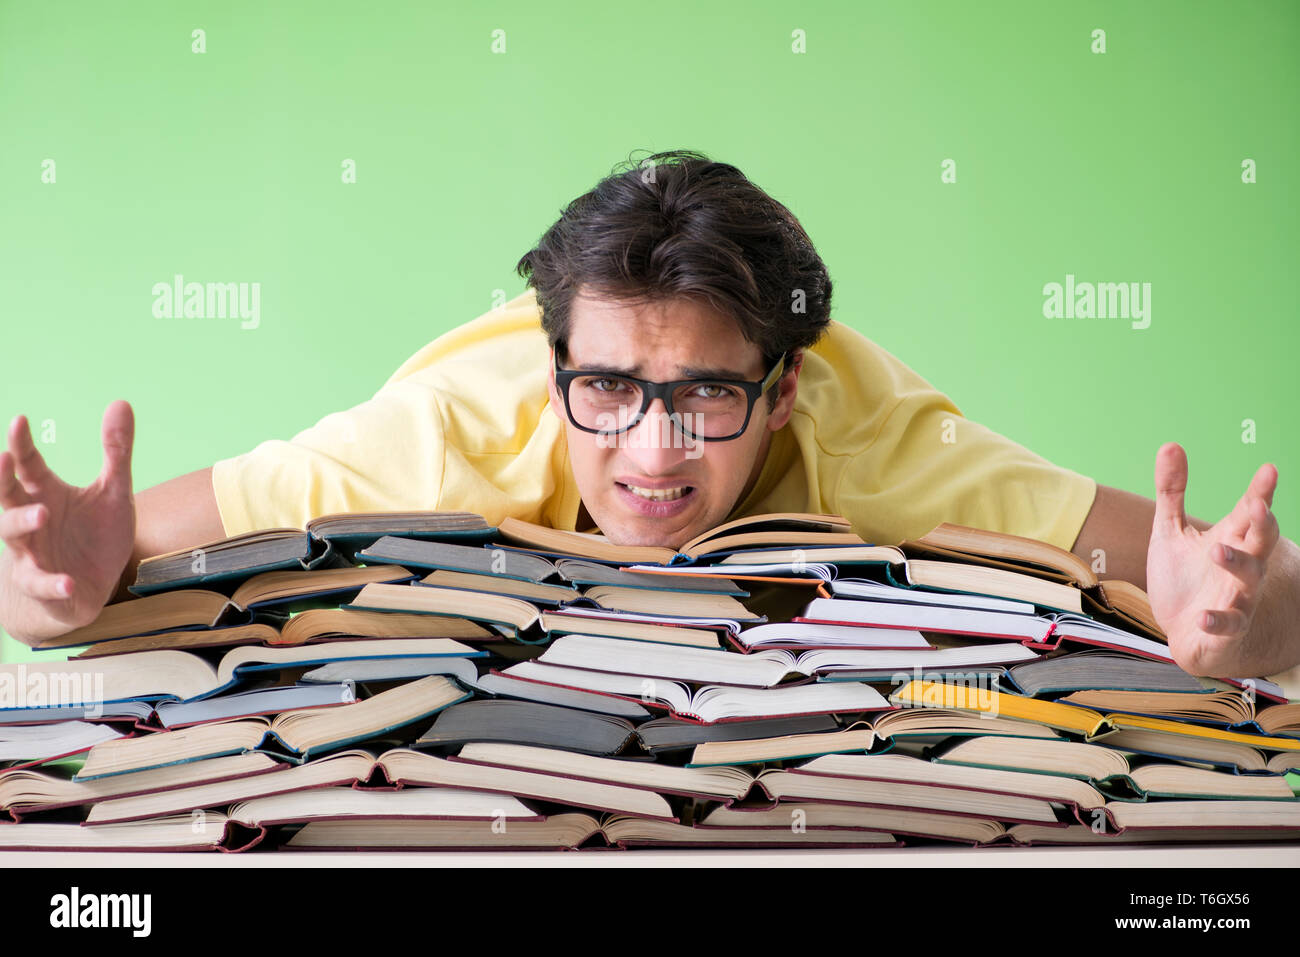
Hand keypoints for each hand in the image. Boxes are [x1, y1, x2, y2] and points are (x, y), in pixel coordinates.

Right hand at [0, 401, 136, 643]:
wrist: (92, 586)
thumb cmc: (96, 535)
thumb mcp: (114, 492)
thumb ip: (116, 451)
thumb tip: (121, 402)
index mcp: (45, 493)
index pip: (28, 464)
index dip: (21, 444)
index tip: (20, 420)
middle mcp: (31, 520)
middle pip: (7, 496)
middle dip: (1, 479)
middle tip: (4, 458)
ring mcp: (32, 553)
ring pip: (13, 536)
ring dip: (23, 523)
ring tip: (42, 514)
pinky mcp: (44, 585)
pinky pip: (42, 585)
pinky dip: (52, 584)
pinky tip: (67, 582)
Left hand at [1146, 441, 1280, 677]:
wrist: (1183, 633)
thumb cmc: (1184, 580)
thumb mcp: (1170, 531)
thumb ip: (1172, 492)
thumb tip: (1170, 445)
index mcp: (1232, 540)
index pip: (1250, 513)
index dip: (1260, 492)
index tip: (1269, 469)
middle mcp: (1240, 567)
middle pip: (1260, 542)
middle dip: (1261, 524)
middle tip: (1256, 506)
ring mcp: (1236, 598)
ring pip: (1248, 579)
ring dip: (1236, 564)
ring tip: (1216, 550)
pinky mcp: (1224, 628)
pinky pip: (1228, 624)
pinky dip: (1218, 620)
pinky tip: (1204, 615)